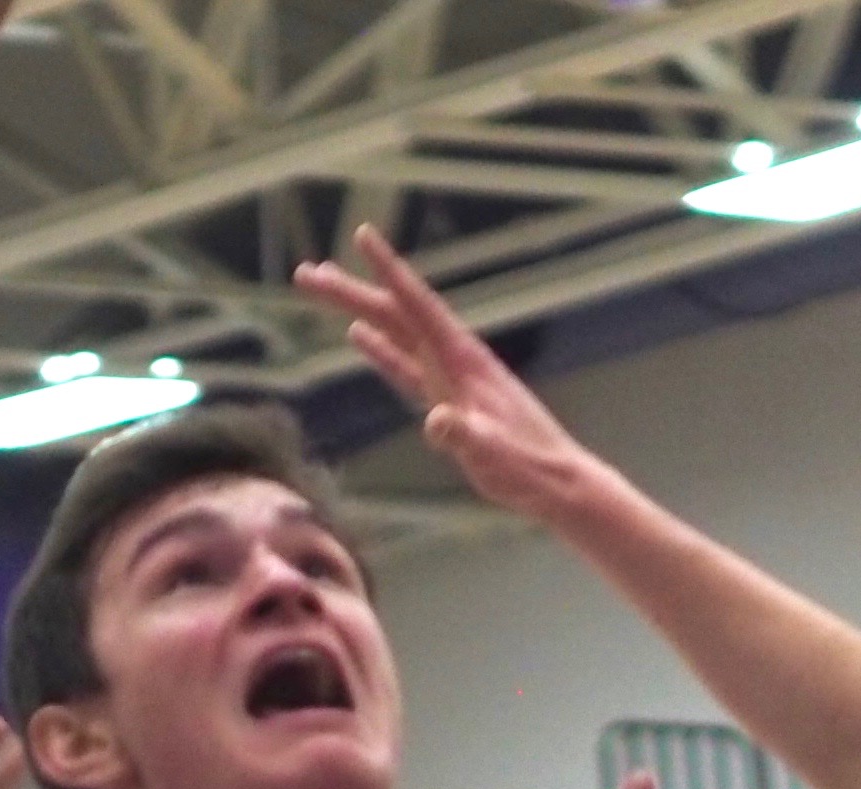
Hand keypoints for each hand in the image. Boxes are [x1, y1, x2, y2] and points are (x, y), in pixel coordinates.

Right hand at [297, 224, 608, 525]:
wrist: (555, 481)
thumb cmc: (528, 468)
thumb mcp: (493, 454)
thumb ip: (463, 436)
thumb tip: (435, 420)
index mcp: (461, 360)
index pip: (417, 305)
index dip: (388, 270)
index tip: (362, 234)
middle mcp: (453, 358)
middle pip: (394, 312)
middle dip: (350, 290)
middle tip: (305, 274)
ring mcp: (448, 377)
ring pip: (395, 332)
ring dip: (357, 310)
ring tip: (322, 289)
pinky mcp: (446, 398)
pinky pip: (404, 365)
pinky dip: (379, 347)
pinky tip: (357, 335)